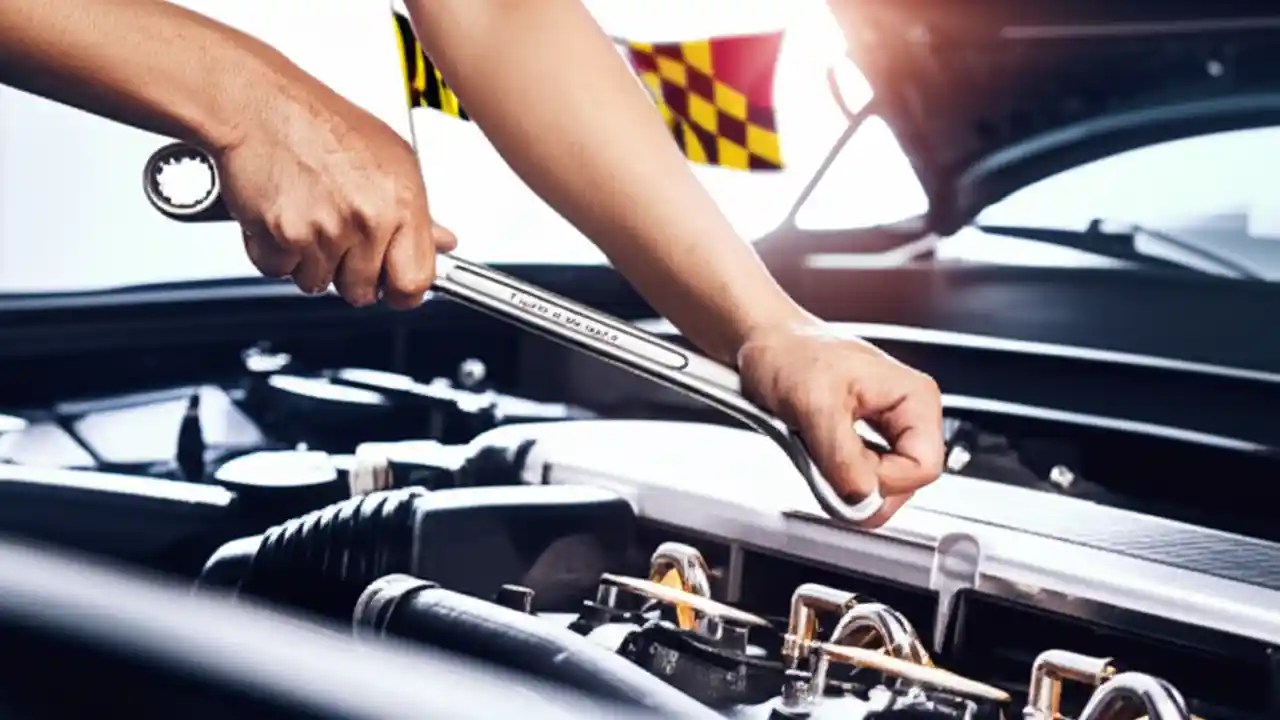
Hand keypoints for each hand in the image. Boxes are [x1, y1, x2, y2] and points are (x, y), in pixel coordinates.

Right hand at [211, 83, 454, 307]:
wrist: (258, 104)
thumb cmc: (320, 124)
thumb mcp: (390, 158)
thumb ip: (418, 211)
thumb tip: (442, 242)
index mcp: (400, 202)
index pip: (415, 281)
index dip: (403, 291)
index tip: (394, 287)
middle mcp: (366, 219)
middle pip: (363, 292)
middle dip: (349, 273)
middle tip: (339, 235)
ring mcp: (324, 230)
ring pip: (318, 283)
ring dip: (309, 261)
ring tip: (308, 215)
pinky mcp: (282, 236)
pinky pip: (279, 270)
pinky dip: (274, 251)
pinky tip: (283, 215)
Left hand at [737, 321, 944, 526]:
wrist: (765, 345)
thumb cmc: (789, 355)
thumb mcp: (814, 406)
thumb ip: (842, 457)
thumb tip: (864, 498)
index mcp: (915, 399)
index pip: (924, 469)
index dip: (884, 482)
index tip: (844, 476)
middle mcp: (909, 416)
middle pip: (906, 483)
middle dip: (863, 486)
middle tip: (824, 465)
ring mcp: (888, 430)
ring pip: (882, 485)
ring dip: (847, 482)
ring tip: (816, 452)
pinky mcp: (866, 441)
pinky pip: (861, 478)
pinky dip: (837, 478)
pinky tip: (816, 456)